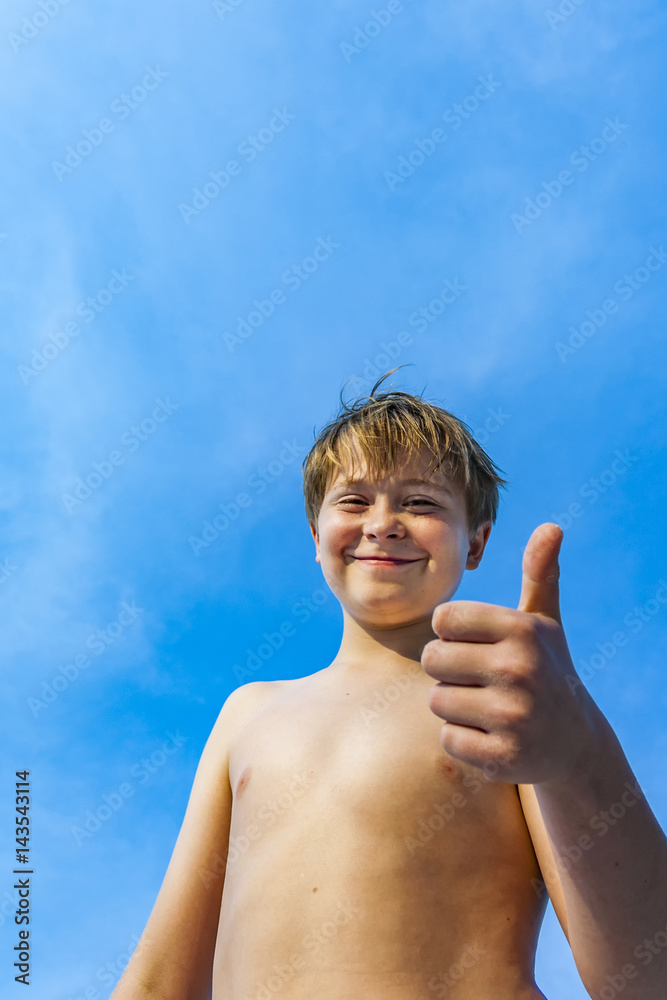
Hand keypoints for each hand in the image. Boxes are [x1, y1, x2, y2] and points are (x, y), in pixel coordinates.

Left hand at [421, 523, 598, 785]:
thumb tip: (551, 526)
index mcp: (521, 630)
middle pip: (433, 659)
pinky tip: (491, 735)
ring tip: (488, 706)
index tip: (480, 645)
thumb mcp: (544, 623)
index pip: (443, 618)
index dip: (453, 633)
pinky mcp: (502, 758)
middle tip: (482, 680)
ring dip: (454, 706)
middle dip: (450, 670)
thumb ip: (539, 573)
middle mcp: (518, 669)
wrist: (574, 743)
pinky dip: (463, 739)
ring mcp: (512, 716)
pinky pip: (447, 738)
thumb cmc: (546, 670)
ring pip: (436, 700)